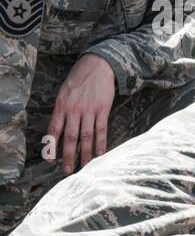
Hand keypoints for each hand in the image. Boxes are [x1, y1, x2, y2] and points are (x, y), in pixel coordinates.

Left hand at [48, 54, 116, 173]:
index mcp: (61, 105)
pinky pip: (101, 129)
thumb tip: (59, 129)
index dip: (52, 146)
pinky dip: (101, 143)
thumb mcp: (64, 92)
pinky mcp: (103, 109)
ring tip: (85, 166)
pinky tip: (101, 153)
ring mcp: (89, 110)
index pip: (54, 130)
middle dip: (69, 155)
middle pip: (71, 137)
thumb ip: (61, 110)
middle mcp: (74, 109)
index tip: (50, 160)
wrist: (97, 65)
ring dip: (86, 153)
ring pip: (86, 136)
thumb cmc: (79, 79)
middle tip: (68, 170)